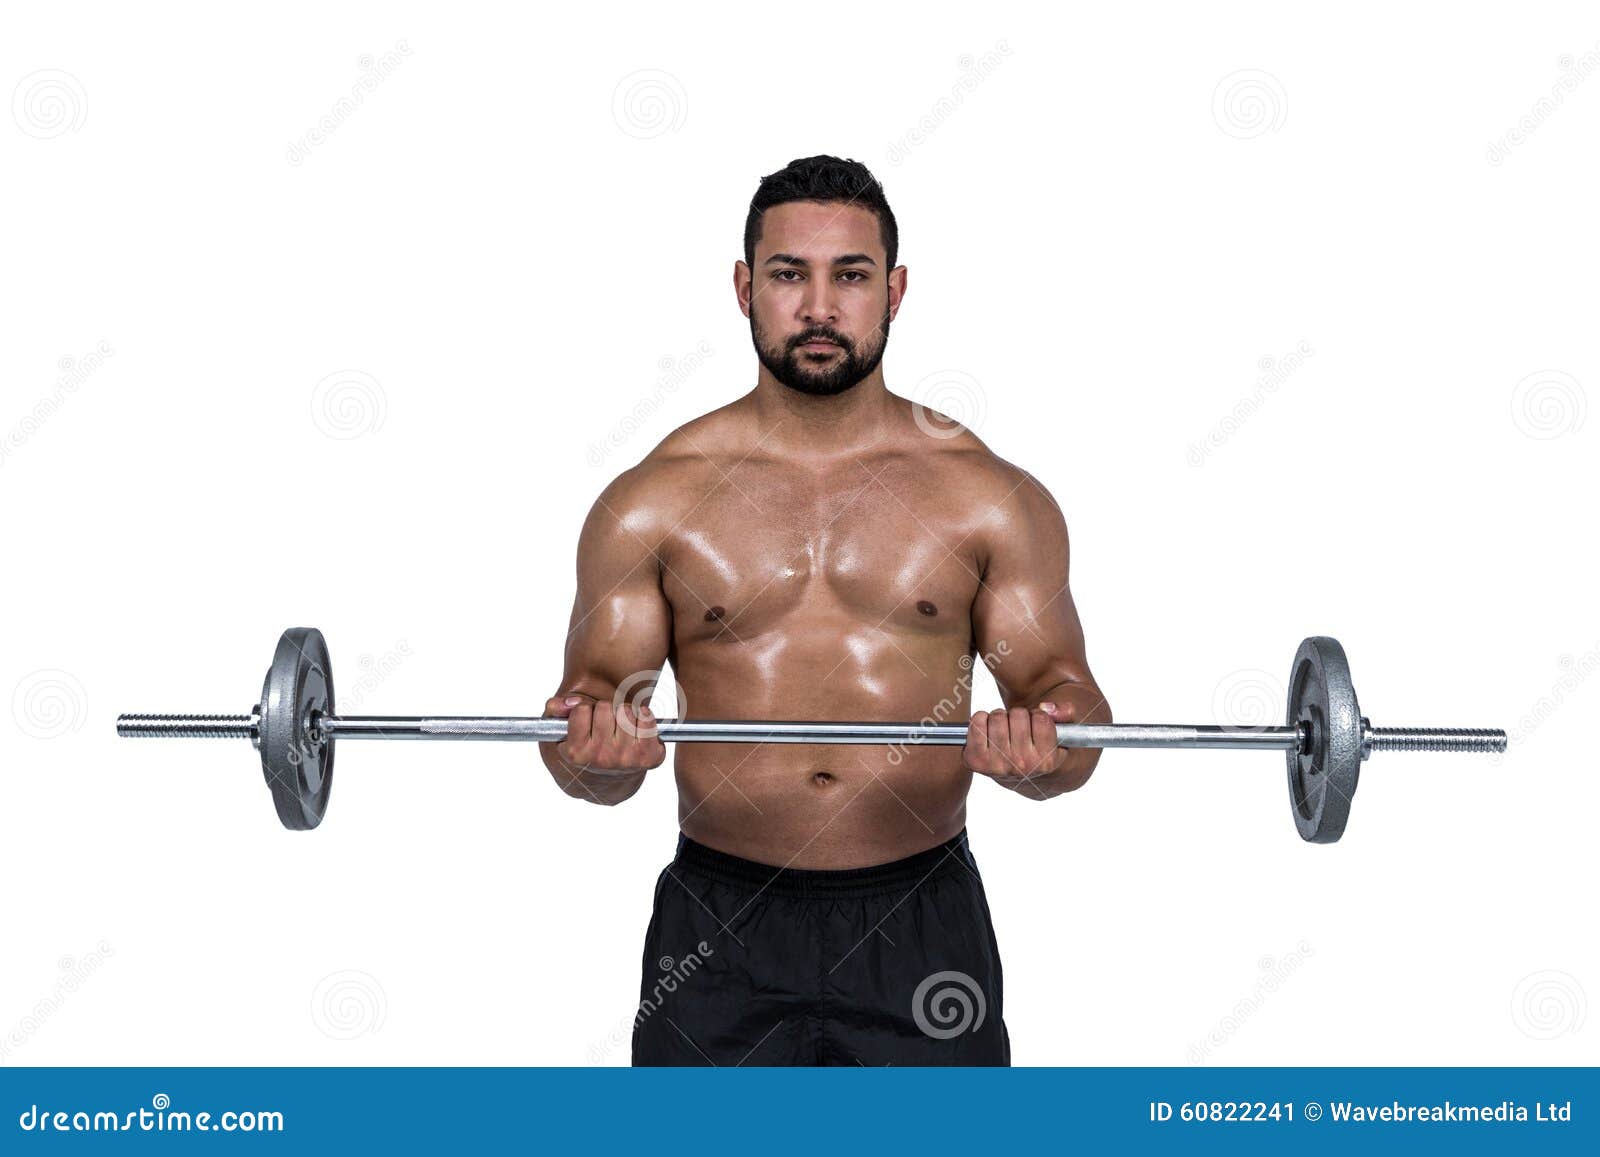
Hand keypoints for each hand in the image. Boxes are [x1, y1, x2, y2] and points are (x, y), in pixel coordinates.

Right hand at [542, 694, 665, 774]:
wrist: (607, 781)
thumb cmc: (584, 748)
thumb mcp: (560, 732)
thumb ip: (555, 710)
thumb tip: (570, 702)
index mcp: (577, 752)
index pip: (581, 710)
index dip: (584, 710)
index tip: (586, 721)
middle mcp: (603, 758)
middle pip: (605, 707)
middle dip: (604, 711)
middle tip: (603, 725)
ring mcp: (627, 758)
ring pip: (626, 710)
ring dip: (623, 714)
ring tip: (618, 728)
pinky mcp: (649, 756)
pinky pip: (647, 717)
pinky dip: (642, 717)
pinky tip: (634, 730)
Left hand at [964, 703, 1067, 781]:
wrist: (1026, 777)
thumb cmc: (1043, 747)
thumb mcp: (1065, 731)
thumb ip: (1066, 712)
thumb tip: (1046, 707)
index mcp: (1046, 762)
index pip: (1041, 719)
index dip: (1039, 716)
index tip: (1038, 725)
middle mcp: (1021, 766)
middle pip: (1018, 715)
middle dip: (1020, 716)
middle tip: (1021, 728)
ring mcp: (997, 765)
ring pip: (997, 717)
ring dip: (1002, 717)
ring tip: (1007, 731)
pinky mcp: (976, 761)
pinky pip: (976, 723)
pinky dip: (981, 719)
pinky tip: (990, 731)